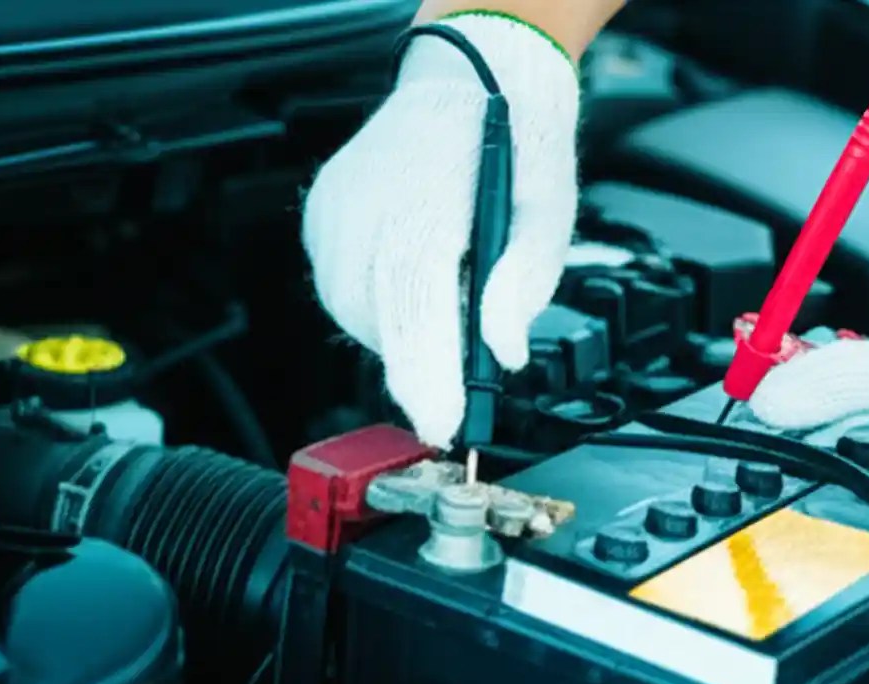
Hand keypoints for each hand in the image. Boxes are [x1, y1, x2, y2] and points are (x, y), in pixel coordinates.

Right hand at [302, 14, 579, 447]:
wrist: (470, 74)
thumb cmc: (516, 140)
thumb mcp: (549, 211)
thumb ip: (525, 284)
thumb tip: (504, 353)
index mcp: (425, 200)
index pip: (415, 306)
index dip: (427, 375)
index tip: (442, 424)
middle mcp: (365, 203)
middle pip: (375, 318)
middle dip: (418, 361)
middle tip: (458, 376)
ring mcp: (334, 208)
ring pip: (352, 310)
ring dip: (398, 332)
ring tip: (443, 308)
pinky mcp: (320, 214)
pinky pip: (340, 286)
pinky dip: (377, 303)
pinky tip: (413, 281)